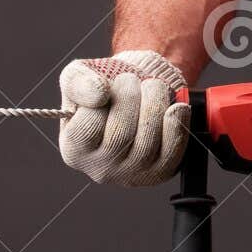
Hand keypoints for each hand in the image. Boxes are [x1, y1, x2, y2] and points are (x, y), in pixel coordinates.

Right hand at [58, 49, 189, 185]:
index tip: (112, 82)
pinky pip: (171, 153)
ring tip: (152, 86)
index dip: (104, 99)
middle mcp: (101, 169)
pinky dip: (176, 125)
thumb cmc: (103, 90)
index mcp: (75, 150)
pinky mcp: (159, 171)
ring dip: (154, 106)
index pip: (87, 129)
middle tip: (133, 80)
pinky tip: (176, 106)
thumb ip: (78, 82)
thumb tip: (98, 93)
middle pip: (119, 137)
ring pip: (146, 144)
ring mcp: (132, 174)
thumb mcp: (79, 77)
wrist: (134, 96)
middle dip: (131, 98)